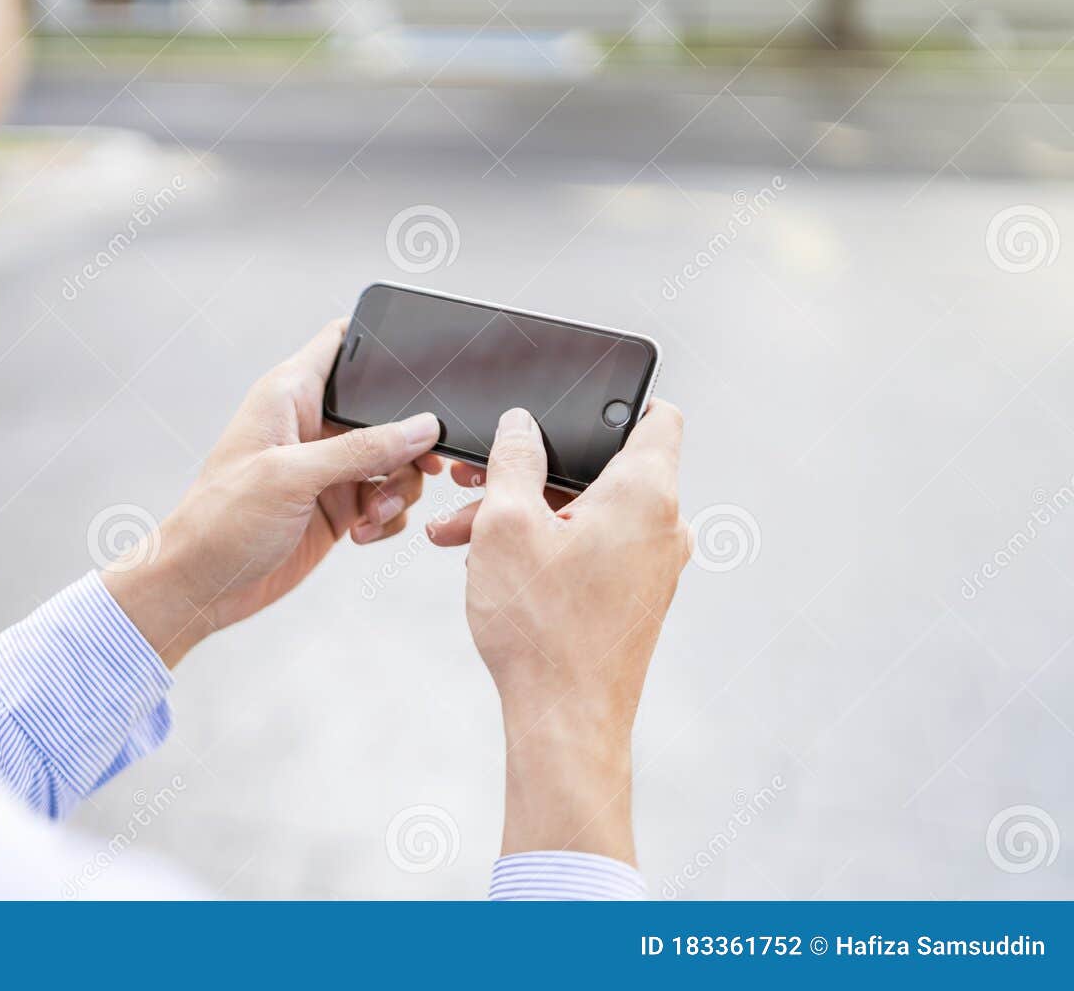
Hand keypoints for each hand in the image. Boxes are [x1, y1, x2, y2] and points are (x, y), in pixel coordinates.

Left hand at [103, 319, 442, 666]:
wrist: (200, 587)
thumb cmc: (222, 521)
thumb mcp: (293, 476)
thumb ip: (361, 449)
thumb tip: (422, 427)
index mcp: (289, 395)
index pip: (341, 340)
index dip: (380, 342)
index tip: (420, 364)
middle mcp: (311, 425)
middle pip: (385, 409)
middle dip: (409, 439)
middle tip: (420, 468)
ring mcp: (327, 467)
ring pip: (393, 459)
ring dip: (398, 488)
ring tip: (373, 516)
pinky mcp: (336, 506)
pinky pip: (384, 499)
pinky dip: (387, 517)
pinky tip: (362, 534)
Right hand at [429, 400, 688, 863]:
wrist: (564, 720)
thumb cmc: (541, 627)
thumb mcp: (506, 524)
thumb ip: (514, 459)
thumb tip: (521, 424)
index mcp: (646, 493)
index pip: (657, 417)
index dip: (616, 400)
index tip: (571, 405)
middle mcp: (663, 526)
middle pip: (599, 470)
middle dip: (529, 472)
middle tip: (473, 480)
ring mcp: (652, 567)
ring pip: (585, 514)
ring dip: (524, 515)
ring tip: (458, 535)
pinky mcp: (634, 598)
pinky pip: (590, 551)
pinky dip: (545, 548)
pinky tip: (488, 566)